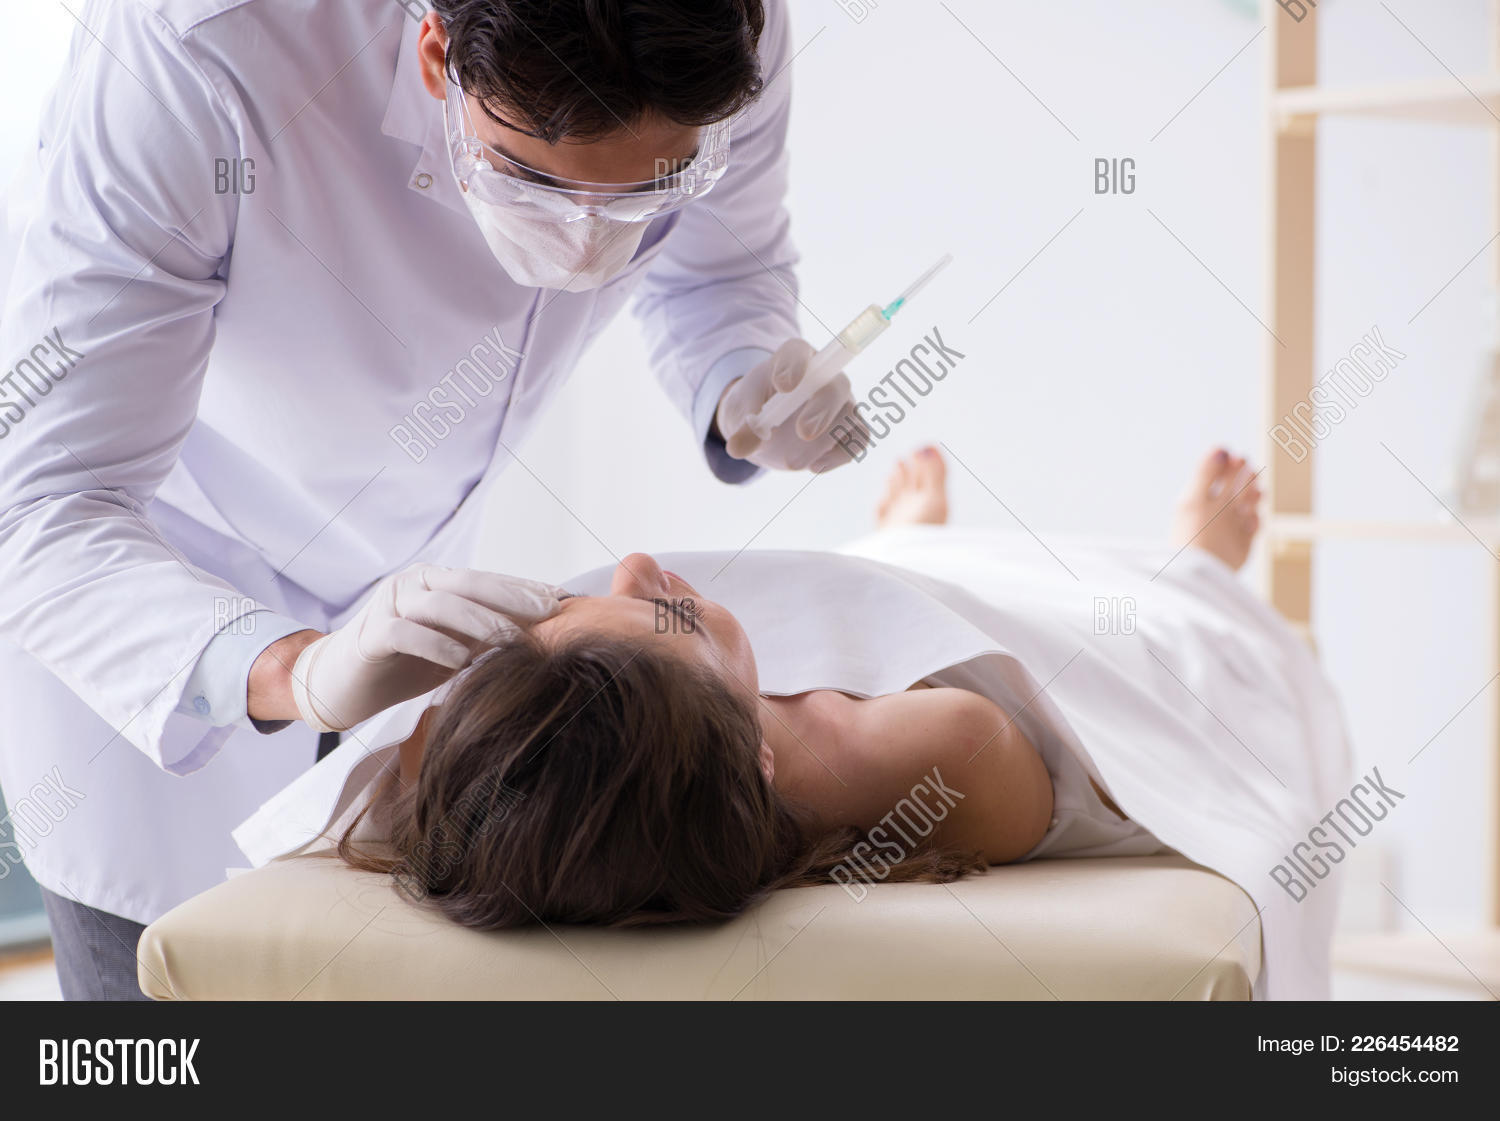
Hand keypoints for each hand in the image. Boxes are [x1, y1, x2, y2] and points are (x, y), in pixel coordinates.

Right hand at [289, 563, 567, 731]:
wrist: (340, 684)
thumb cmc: (405, 664)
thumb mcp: (455, 645)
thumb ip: (488, 634)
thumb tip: (545, 632)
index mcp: (437, 582)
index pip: (488, 580)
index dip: (525, 588)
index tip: (564, 601)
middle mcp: (414, 584)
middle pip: (469, 583)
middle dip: (512, 597)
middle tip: (549, 613)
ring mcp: (389, 606)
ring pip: (441, 604)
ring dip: (480, 621)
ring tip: (513, 640)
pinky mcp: (369, 636)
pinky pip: (405, 633)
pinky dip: (436, 645)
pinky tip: (462, 660)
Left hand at [715, 339, 868, 472]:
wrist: (767, 427)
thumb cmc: (753, 407)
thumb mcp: (739, 414)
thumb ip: (741, 427)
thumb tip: (738, 448)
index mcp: (791, 360)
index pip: (798, 352)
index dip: (795, 365)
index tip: (784, 387)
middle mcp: (824, 376)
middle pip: (836, 385)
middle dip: (822, 409)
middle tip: (804, 432)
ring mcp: (841, 403)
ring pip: (849, 416)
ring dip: (823, 442)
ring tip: (791, 462)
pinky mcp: (848, 429)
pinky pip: (857, 440)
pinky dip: (839, 456)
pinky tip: (815, 467)